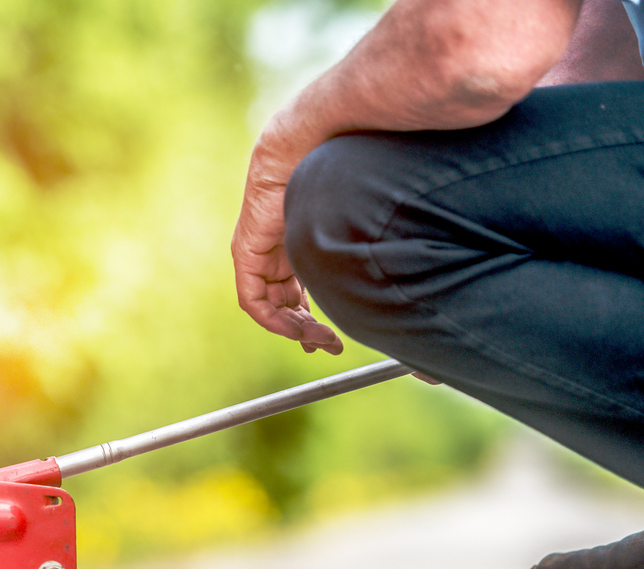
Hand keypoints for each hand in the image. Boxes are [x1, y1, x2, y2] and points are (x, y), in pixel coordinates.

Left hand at [231, 132, 342, 354]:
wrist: (311, 147)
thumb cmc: (339, 177)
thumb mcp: (349, 223)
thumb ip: (357, 249)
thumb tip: (397, 270)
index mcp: (296, 243)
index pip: (298, 290)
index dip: (314, 318)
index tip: (334, 338)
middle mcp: (274, 250)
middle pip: (284, 302)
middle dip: (306, 330)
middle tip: (330, 347)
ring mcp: (257, 252)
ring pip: (269, 306)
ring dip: (294, 330)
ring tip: (322, 342)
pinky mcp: (245, 251)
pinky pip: (252, 299)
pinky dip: (272, 319)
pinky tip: (296, 329)